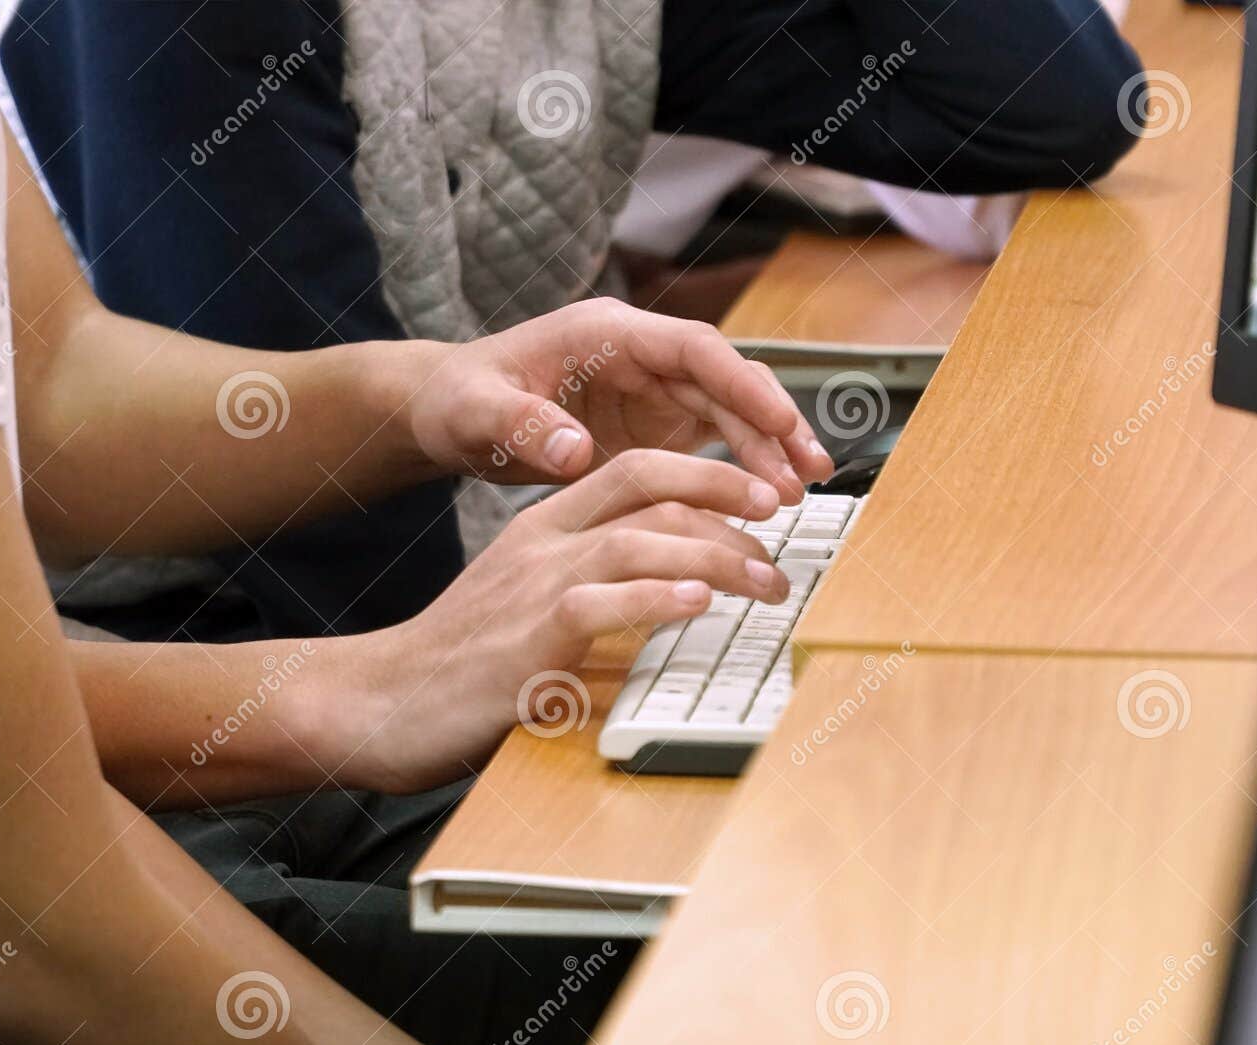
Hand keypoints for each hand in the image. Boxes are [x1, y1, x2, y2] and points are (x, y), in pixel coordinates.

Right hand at [312, 450, 789, 792]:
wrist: (381, 701)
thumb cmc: (463, 663)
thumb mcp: (531, 604)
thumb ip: (595, 587)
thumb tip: (679, 595)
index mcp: (545, 528)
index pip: (636, 472)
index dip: (707, 475)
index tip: (761, 500)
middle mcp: (543, 543)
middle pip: (649, 489)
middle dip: (727, 500)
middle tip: (781, 530)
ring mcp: (535, 586)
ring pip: (640, 540)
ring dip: (716, 557)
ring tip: (767, 580)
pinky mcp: (529, 639)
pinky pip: (602, 603)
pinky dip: (657, 599)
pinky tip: (698, 605)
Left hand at [403, 297, 832, 502]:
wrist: (449, 411)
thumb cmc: (461, 399)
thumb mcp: (477, 412)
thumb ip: (521, 427)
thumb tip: (573, 451)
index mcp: (608, 333)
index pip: (694, 349)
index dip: (742, 383)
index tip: (781, 421)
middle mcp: (640, 355)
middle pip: (726, 380)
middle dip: (771, 422)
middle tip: (806, 472)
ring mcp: (650, 390)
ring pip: (727, 412)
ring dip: (766, 448)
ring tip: (800, 491)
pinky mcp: (651, 425)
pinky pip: (710, 440)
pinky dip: (740, 466)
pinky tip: (767, 498)